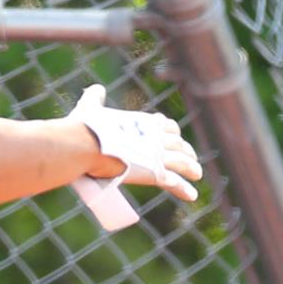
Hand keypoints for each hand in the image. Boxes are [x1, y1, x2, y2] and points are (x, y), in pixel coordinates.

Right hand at [68, 85, 203, 201]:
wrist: (86, 145)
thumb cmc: (86, 127)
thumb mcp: (90, 107)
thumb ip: (95, 97)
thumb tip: (95, 88)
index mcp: (143, 122)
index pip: (166, 125)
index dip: (172, 132)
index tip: (175, 136)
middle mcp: (155, 136)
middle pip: (178, 144)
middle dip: (186, 150)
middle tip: (191, 158)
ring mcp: (156, 154)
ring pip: (181, 162)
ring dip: (191, 168)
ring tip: (197, 174)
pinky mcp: (153, 172)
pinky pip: (174, 182)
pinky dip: (184, 189)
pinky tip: (192, 195)